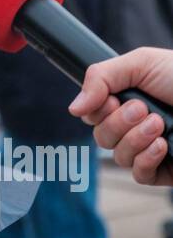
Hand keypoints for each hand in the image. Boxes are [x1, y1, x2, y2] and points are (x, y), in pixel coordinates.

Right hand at [68, 48, 172, 186]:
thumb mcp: (140, 63)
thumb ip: (100, 77)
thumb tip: (74, 107)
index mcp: (127, 99)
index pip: (92, 114)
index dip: (96, 109)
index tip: (112, 99)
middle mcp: (135, 125)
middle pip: (100, 137)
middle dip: (118, 123)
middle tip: (143, 109)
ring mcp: (149, 149)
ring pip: (118, 157)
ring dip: (135, 139)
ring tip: (159, 123)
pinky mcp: (165, 170)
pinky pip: (139, 175)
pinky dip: (146, 159)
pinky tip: (162, 145)